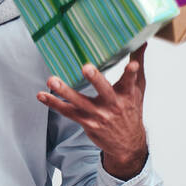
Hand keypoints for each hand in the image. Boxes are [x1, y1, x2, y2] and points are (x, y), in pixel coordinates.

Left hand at [37, 42, 148, 180]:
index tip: (131, 65)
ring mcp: (98, 115)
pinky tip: (42, 95)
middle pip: (104, 91)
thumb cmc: (132, 110)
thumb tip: (143, 42)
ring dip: (65, 91)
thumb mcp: (139, 89)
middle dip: (95, 79)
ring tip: (52, 81)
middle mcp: (113, 105)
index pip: (130, 81)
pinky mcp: (86, 122)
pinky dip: (54, 103)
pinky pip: (67, 112)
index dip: (131, 73)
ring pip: (80, 102)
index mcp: (127, 94)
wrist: (127, 143)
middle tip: (86, 68)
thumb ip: (138, 64)